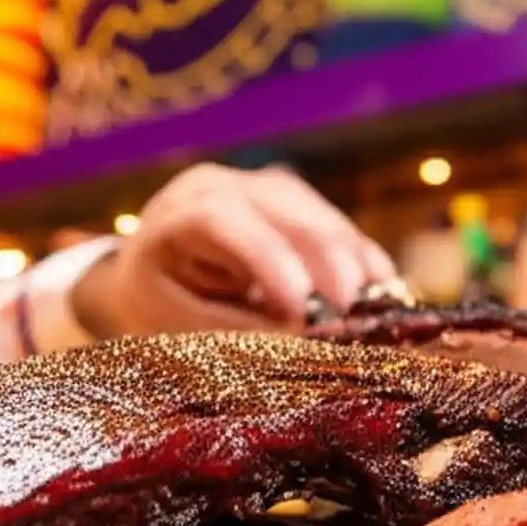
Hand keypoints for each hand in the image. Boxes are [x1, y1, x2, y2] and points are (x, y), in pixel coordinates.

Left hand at [73, 164, 395, 334]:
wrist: (145, 281)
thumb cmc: (159, 311)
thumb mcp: (183, 329)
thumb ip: (241, 330)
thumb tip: (307, 338)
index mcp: (174, 218)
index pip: (222, 220)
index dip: (268, 257)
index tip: (302, 305)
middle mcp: (216, 187)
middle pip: (278, 207)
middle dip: (323, 257)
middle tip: (352, 309)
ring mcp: (253, 187)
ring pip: (309, 208)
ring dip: (348, 254)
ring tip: (376, 299)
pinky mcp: (285, 201)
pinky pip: (326, 219)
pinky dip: (354, 251)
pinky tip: (381, 282)